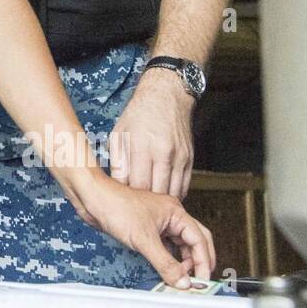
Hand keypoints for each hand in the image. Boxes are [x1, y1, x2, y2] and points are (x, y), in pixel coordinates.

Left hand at [79, 176, 215, 287]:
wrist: (91, 197)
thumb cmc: (114, 205)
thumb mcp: (143, 239)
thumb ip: (165, 263)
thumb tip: (182, 281)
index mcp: (175, 212)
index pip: (199, 239)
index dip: (204, 261)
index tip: (203, 280)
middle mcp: (169, 216)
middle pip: (194, 241)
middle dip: (198, 261)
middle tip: (198, 280)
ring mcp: (157, 222)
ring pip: (178, 245)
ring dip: (182, 262)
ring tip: (181, 278)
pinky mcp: (145, 229)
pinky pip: (164, 246)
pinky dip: (168, 259)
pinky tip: (166, 269)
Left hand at [109, 68, 195, 198]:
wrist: (166, 96)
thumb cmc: (138, 115)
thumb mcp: (119, 134)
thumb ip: (118, 162)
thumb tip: (117, 187)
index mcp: (141, 146)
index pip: (136, 185)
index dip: (128, 198)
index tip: (121, 203)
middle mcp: (163, 153)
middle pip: (155, 193)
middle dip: (145, 205)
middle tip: (134, 211)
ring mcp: (179, 158)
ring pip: (172, 194)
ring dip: (160, 204)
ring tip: (148, 209)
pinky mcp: (189, 160)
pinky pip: (183, 187)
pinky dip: (173, 196)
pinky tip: (162, 199)